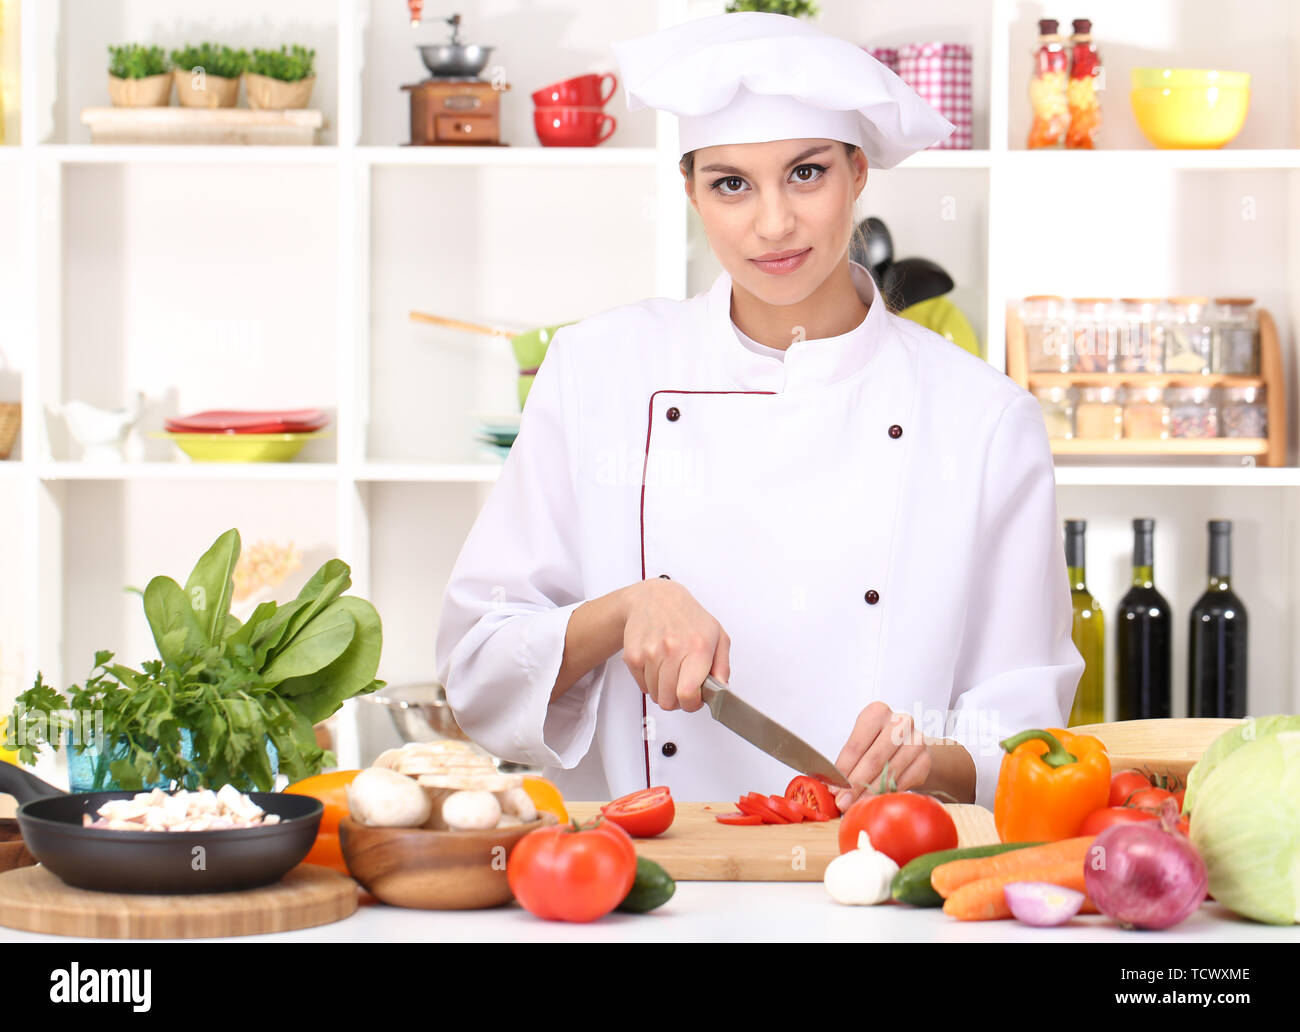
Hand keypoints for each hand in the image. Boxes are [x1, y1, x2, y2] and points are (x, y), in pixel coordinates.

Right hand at [622, 576, 729, 713]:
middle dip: (677, 699)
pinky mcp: (633, 655)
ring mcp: (650, 652)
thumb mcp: (717, 635)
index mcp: (698, 647)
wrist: (654, 599)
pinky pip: (642, 687)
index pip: (687, 694)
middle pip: (669, 701)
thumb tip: (722, 688)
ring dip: (663, 689)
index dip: (691, 704)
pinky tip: (657, 664)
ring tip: (670, 670)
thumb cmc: (687, 617)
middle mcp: (672, 649)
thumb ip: (723, 666)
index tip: (694, 699)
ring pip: (655, 696)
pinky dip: (650, 681)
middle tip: (682, 685)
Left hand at [833, 702, 931, 811]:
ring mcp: (916, 740)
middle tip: (843, 802)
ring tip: (857, 805)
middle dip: (856, 785)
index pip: (855, 746)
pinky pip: (905, 781)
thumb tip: (831, 788)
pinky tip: (877, 800)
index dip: (843, 770)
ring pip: (889, 772)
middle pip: (873, 760)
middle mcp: (899, 722)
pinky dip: (889, 793)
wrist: (911, 745)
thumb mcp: (862, 744)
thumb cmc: (878, 743)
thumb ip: (848, 762)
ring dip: (871, 792)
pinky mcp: (926, 759)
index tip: (833, 790)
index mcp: (877, 712)